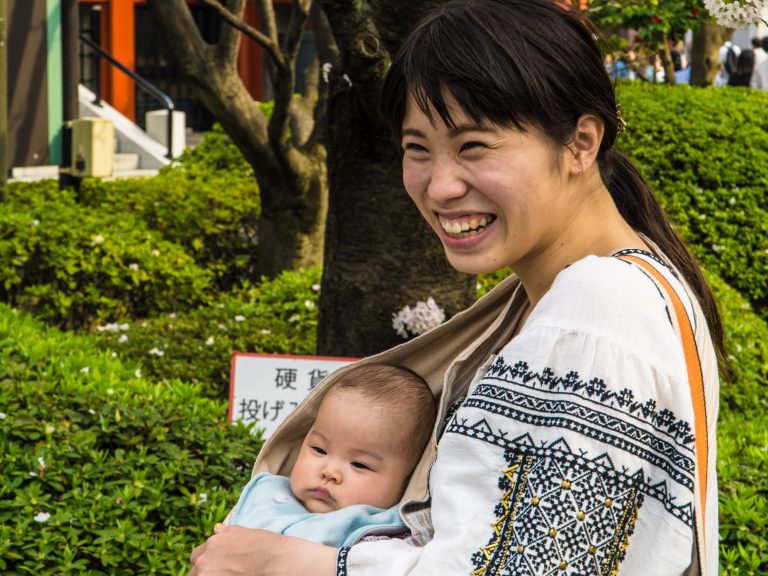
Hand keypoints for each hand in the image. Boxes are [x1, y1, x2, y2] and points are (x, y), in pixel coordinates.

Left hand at [189, 523, 336, 575]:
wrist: (279, 561)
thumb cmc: (266, 546)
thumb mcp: (245, 532)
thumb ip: (227, 533)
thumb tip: (216, 529)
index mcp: (212, 544)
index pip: (196, 557)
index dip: (207, 562)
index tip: (216, 566)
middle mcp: (206, 560)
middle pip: (196, 571)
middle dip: (207, 572)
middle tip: (225, 572)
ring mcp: (210, 575)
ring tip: (233, 575)